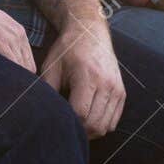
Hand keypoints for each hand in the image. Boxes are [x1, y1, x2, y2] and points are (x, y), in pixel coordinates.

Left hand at [38, 17, 125, 138]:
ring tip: (75, 124)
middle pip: (95, 125)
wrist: (90, 31)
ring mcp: (117, 89)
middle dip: (79, 132)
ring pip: (106, 126)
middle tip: (64, 127)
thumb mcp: (51, 67)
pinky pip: (113, 121)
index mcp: (88, 76)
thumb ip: (47, 91)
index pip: (81, 114)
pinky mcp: (121, 92)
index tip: (57, 121)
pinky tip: (88, 119)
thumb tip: (42, 115)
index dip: (68, 123)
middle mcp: (106, 84)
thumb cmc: (67, 49)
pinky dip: (101, 126)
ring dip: (90, 132)